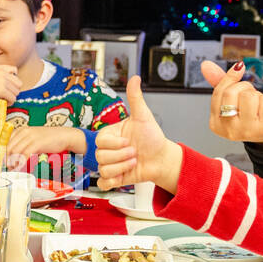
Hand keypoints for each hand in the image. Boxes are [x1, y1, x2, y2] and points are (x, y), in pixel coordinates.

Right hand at [0, 64, 21, 103]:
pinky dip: (8, 103)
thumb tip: (2, 85)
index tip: (6, 86)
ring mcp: (3, 81)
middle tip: (3, 94)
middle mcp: (2, 72)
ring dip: (10, 97)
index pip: (15, 70)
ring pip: (16, 92)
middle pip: (18, 83)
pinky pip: (13, 98)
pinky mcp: (1, 90)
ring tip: (0, 99)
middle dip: (13, 90)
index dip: (12, 80)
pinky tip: (0, 102)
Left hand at [5, 126, 84, 161]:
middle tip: (5, 167)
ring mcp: (31, 137)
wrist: (64, 136)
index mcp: (21, 130)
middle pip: (8, 146)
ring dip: (12, 162)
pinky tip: (19, 167)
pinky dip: (20, 162)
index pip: (5, 141)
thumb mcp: (33, 139)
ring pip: (15, 151)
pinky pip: (25, 154)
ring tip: (12, 168)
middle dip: (5, 158)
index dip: (1, 152)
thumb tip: (11, 155)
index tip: (0, 161)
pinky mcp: (37, 143)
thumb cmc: (48, 139)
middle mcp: (24, 131)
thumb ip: (22, 144)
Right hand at [94, 76, 182, 192]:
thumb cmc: (152, 138)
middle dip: (121, 157)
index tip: (129, 142)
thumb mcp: (143, 117)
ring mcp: (111, 164)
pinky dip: (111, 182)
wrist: (162, 158)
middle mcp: (109, 149)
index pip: (100, 141)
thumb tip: (135, 78)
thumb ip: (136, 98)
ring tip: (134, 163)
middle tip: (134, 153)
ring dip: (121, 168)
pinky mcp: (114, 178)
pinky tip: (123, 176)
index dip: (115, 144)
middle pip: (100, 156)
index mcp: (111, 135)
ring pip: (102, 170)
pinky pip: (102, 183)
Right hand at [204, 60, 262, 146]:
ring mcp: (249, 131)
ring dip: (258, 95)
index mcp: (217, 124)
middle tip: (250, 95)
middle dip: (244, 87)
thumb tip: (205, 65)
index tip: (238, 69)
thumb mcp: (232, 98)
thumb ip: (219, 81)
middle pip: (232, 93)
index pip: (219, 92)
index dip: (230, 78)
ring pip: (250, 96)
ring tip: (259, 105)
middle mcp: (231, 131)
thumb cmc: (250, 112)